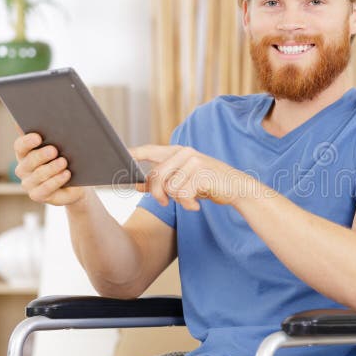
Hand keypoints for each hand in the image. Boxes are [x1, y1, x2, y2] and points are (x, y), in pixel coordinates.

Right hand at [13, 132, 85, 206]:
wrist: (75, 184)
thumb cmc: (64, 160)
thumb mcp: (60, 147)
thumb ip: (50, 135)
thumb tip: (45, 116)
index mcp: (25, 153)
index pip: (20, 146)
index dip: (27, 141)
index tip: (38, 137)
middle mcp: (23, 168)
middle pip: (29, 160)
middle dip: (41, 155)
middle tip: (54, 150)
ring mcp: (28, 183)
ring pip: (38, 175)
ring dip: (52, 168)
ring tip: (63, 162)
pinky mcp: (36, 195)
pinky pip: (45, 189)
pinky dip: (56, 180)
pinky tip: (66, 174)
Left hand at [129, 145, 253, 210]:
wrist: (237, 188)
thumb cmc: (208, 184)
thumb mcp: (185, 180)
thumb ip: (165, 180)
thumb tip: (139, 185)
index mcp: (177, 152)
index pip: (150, 151)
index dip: (133, 154)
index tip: (118, 157)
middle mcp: (184, 152)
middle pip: (156, 176)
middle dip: (157, 194)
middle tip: (165, 203)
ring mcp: (193, 161)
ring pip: (169, 187)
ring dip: (177, 201)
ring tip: (190, 202)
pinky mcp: (201, 172)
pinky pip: (182, 194)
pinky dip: (188, 205)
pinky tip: (196, 205)